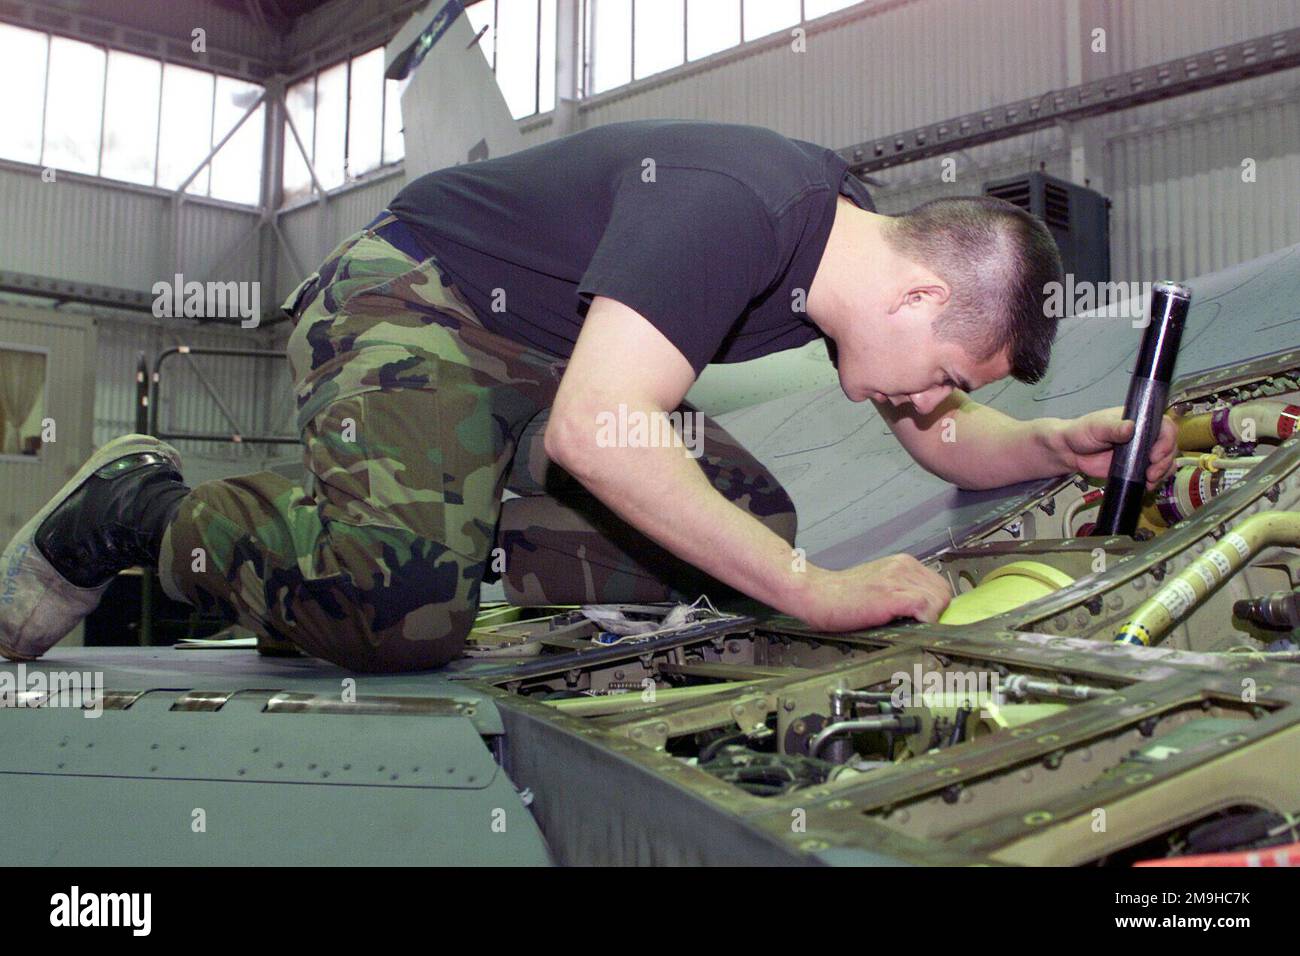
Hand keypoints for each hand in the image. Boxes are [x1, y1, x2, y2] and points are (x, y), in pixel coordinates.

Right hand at [800, 554, 951, 630]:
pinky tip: (907, 627)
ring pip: (940, 600)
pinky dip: (924, 622)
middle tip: (918, 626)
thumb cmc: (840, 597)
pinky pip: (927, 608)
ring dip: (930, 618)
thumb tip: (923, 612)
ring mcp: (898, 579)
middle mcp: (903, 566)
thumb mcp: (878, 586)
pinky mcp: (892, 595)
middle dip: (936, 612)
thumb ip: (900, 591)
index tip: (927, 619)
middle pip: (943, 592)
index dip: (936, 605)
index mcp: (901, 564)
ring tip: (909, 627)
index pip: (938, 585)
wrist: (815, 593)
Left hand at [1057, 406, 1177, 489]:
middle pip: (1169, 445)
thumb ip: (1113, 428)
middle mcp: (1144, 435)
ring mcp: (1142, 452)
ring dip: (1163, 471)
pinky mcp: (1137, 467)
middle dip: (1165, 460)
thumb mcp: (1097, 427)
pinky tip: (1147, 484)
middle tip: (1152, 472)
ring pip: (1166, 461)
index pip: (1165, 426)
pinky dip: (1156, 480)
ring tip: (1149, 479)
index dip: (1166, 440)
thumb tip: (1129, 428)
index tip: (1155, 454)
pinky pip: (1154, 473)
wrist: (1070, 451)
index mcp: (1139, 420)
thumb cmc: (1083, 432)